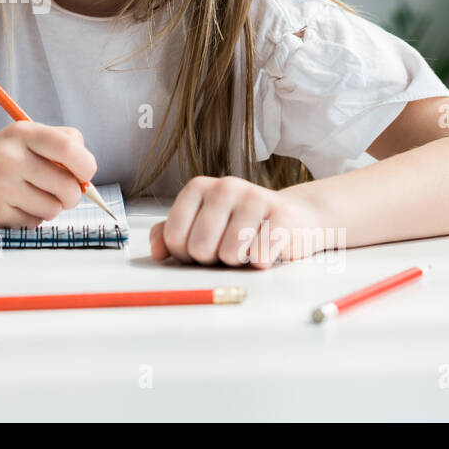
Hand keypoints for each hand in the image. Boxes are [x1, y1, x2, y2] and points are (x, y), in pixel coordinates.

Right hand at [0, 120, 96, 228]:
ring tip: (31, 197)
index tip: (85, 173)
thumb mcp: (23, 139)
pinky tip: (15, 207)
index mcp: (21, 133)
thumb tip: (87, 175)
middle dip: (72, 195)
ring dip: (50, 208)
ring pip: (53, 209)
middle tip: (62, 192)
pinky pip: (34, 223)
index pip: (69, 147)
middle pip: (68, 187)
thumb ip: (59, 145)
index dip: (86, 165)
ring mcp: (0, 187)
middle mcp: (10, 158)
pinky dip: (32, 219)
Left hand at [149, 175, 326, 267]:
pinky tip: (267, 248)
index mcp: (198, 187)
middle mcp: (225, 186)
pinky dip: (261, 262)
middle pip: (199, 248)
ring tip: (247, 247)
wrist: (291, 218)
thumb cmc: (238, 226)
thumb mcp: (200, 226)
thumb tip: (157, 253)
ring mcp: (255, 197)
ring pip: (229, 254)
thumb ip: (170, 236)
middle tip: (227, 249)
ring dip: (238, 262)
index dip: (186, 255)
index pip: (174, 237)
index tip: (201, 247)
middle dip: (212, 260)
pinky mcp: (282, 215)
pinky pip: (259, 256)